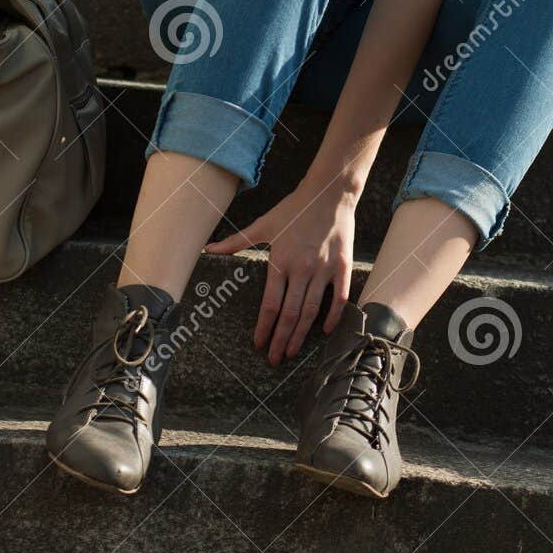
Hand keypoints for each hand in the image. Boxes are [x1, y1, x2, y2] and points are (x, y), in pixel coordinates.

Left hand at [205, 179, 355, 364]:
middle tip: (275, 360)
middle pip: (289, 314)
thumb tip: (209, 249)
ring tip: (293, 352)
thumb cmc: (295, 208)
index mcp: (280, 261)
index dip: (264, 328)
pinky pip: (339, 298)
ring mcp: (324, 269)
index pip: (270, 304)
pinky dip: (332, 317)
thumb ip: (237, 241)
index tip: (259, 345)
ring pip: (311, 311)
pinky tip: (325, 331)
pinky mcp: (343, 267)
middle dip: (281, 340)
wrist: (329, 193)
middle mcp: (302, 269)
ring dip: (301, 335)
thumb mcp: (264, 224)